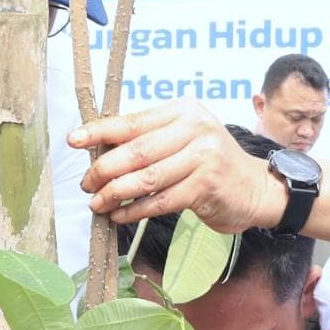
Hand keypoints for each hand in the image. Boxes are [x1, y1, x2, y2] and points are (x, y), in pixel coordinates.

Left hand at [73, 101, 285, 230]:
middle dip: (103, 170)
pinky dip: (134, 211)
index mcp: (184, 112)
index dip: (99, 132)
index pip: (133, 121)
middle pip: (136, 151)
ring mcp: (203, 158)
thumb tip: (101, 151)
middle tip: (86, 184)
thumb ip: (150, 140)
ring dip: (115, 193)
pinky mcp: (205, 187)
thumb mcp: (185, 139)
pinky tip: (120, 216)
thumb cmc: (212, 164)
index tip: (74, 140)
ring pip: (146, 178)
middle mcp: (195, 130)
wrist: (255, 188)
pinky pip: (159, 201)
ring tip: (97, 203)